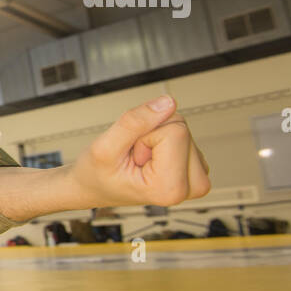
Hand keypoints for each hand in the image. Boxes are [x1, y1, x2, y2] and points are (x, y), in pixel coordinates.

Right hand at [66, 95, 210, 208]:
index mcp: (171, 188)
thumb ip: (134, 122)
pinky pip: (182, 134)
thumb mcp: (104, 147)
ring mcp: (196, 178)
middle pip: (182, 128)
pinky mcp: (195, 167)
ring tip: (139, 159)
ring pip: (182, 128)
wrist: (94, 187)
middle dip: (152, 134)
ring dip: (156, 138)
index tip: (133, 156)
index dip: (146, 135)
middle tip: (134, 157)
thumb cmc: (96, 176)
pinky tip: (149, 158)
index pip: (176, 131)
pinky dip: (162, 141)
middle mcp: (192, 186)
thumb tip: (168, 102)